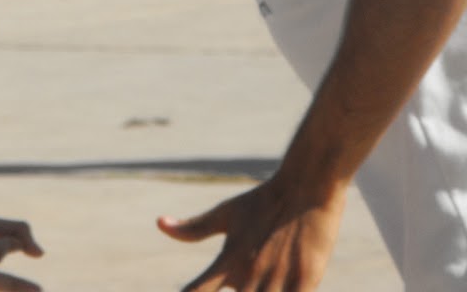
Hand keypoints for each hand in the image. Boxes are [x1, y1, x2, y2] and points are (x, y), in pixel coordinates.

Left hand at [157, 177, 345, 291]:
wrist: (307, 185)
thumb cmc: (264, 200)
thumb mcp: (227, 214)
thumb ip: (193, 228)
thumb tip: (159, 223)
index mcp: (227, 261)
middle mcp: (248, 274)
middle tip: (238, 285)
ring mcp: (277, 280)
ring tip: (257, 287)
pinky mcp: (305, 281)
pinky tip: (279, 288)